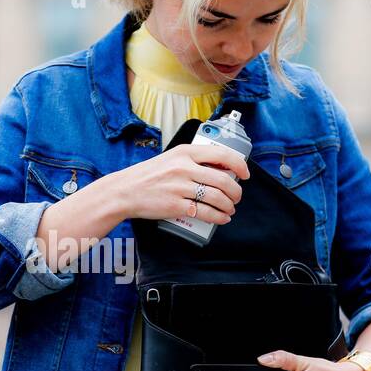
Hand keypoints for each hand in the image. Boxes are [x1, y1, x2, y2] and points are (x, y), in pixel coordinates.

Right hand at [108, 142, 249, 222]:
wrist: (124, 191)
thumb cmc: (148, 175)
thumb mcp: (171, 159)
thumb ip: (193, 160)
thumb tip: (220, 169)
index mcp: (185, 152)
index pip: (222, 155)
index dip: (239, 165)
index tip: (245, 174)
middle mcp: (184, 168)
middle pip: (223, 179)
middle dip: (236, 191)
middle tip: (236, 196)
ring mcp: (180, 187)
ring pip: (217, 197)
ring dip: (229, 205)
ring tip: (229, 208)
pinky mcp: (175, 206)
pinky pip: (205, 212)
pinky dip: (218, 217)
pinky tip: (221, 218)